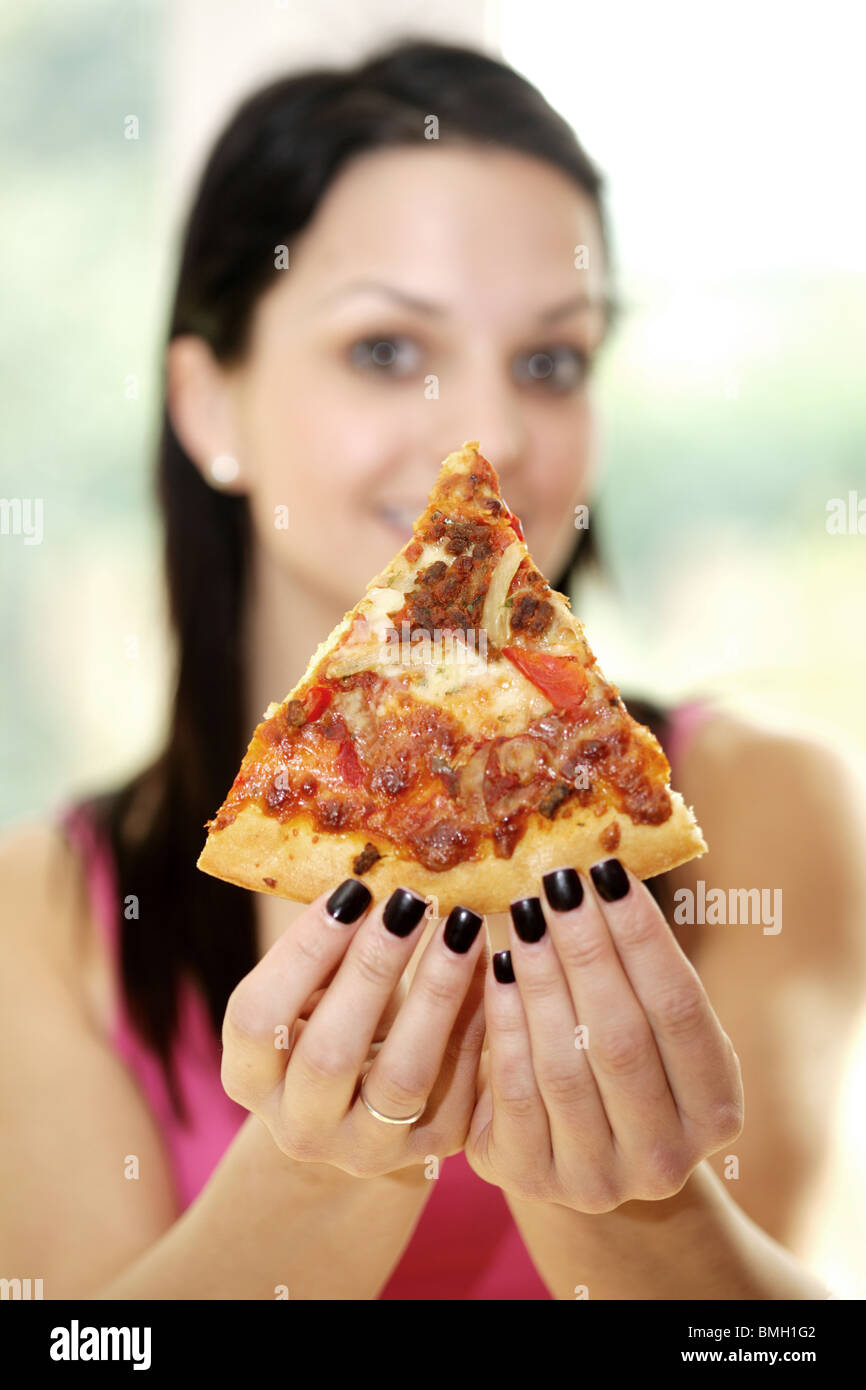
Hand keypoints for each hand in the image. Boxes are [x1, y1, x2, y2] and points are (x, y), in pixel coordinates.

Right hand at [221, 880, 486, 1176]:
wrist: (374, 1104)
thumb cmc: (338, 1018)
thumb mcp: (316, 990)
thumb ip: (329, 950)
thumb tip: (369, 882)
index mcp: (249, 1079)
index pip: (257, 1019)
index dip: (302, 951)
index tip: (352, 889)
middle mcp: (299, 1129)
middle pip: (328, 1055)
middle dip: (372, 969)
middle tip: (410, 902)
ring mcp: (364, 1151)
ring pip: (402, 1077)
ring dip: (436, 995)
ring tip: (463, 927)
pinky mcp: (431, 1151)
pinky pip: (460, 1086)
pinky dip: (479, 1021)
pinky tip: (493, 966)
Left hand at [465, 859, 743, 1209]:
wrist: (569, 1145)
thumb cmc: (614, 1055)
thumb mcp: (646, 1021)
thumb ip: (637, 967)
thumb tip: (600, 871)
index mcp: (715, 1110)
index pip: (679, 1008)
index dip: (642, 936)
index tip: (608, 871)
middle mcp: (665, 1159)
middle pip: (621, 1037)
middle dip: (587, 949)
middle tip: (557, 883)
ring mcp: (598, 1180)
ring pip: (564, 1063)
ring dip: (542, 979)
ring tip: (524, 912)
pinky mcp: (532, 1178)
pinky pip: (515, 1089)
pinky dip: (505, 1021)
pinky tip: (498, 966)